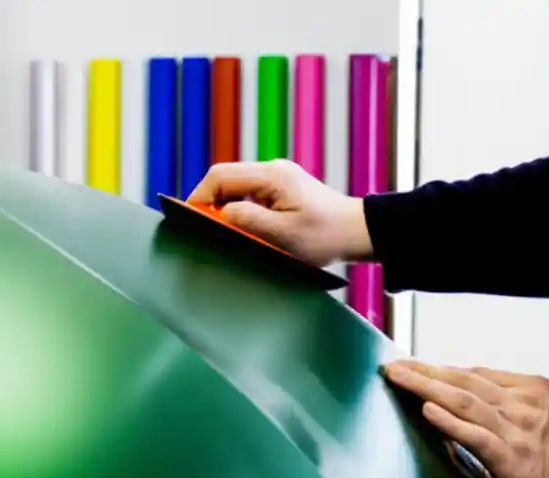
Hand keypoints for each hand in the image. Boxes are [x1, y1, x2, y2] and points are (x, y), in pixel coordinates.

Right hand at [187, 160, 372, 266]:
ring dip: (224, 204)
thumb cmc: (326, 235)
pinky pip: (248, 191)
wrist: (357, 231)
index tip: (190, 217)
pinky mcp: (281, 187)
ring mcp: (277, 176)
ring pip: (235, 184)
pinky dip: (238, 206)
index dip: (200, 196)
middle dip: (209, 201)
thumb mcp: (284, 235)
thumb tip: (222, 213)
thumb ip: (249, 221)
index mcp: (272, 177)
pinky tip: (242, 225)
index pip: (220, 176)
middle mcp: (272, 170)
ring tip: (223, 229)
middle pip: (225, 177)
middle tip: (204, 226)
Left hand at [382, 360, 548, 477]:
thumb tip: (487, 408)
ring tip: (399, 378)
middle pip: (464, 380)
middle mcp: (520, 403)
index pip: (478, 375)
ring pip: (462, 400)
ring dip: (426, 386)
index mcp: (531, 390)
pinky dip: (449, 421)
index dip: (445, 371)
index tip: (421, 367)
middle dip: (426, 371)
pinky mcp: (511, 454)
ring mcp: (514, 428)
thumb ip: (522, 406)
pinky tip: (428, 410)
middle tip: (395, 365)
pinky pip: (475, 434)